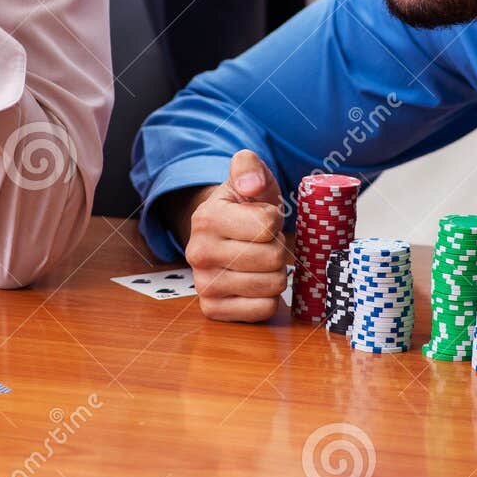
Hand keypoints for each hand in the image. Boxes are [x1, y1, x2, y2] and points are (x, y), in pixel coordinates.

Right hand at [183, 151, 289, 321]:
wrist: (223, 234)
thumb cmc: (244, 206)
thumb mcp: (248, 176)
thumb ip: (249, 166)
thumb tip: (251, 185)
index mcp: (207, 218)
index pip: (267, 225)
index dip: (274, 220)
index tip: (262, 217)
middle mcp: (199, 254)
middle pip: (272, 258)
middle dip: (277, 249)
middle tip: (263, 243)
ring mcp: (204, 285)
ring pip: (272, 286)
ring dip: (275, 274)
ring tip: (259, 262)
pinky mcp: (214, 310)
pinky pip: (264, 309)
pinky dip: (268, 298)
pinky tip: (255, 284)